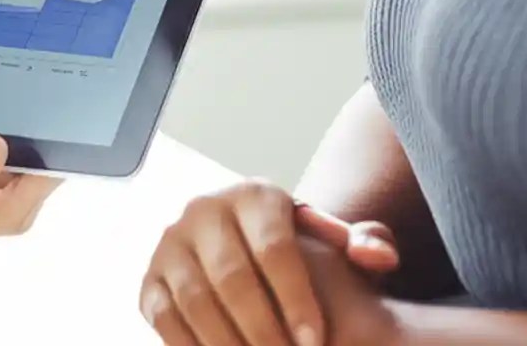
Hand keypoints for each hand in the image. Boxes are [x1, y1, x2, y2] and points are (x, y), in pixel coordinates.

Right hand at [140, 179, 399, 345]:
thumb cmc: (301, 251)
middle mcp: (204, 210)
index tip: (316, 341)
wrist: (245, 248)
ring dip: (227, 344)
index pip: (275, 248)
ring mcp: (170, 243)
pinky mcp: (150, 278)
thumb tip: (376, 257)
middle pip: (232, 276)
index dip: (296, 299)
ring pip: (195, 300)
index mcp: (253, 195)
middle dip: (264, 329)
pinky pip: (164, 318)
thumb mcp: (336, 242)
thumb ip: (368, 245)